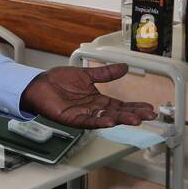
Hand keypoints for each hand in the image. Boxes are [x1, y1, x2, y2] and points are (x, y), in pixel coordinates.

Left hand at [20, 64, 156, 128]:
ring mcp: (83, 115)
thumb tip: (124, 67)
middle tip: (149, 116)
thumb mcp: (87, 74)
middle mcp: (93, 109)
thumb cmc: (58, 81)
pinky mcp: (72, 119)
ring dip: (121, 119)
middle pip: (117, 113)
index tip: (149, 107)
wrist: (38, 84)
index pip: (120, 105)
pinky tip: (111, 121)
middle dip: (133, 114)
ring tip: (136, 119)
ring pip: (106, 118)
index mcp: (97, 100)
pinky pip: (88, 121)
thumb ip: (105, 73)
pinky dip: (99, 121)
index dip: (134, 106)